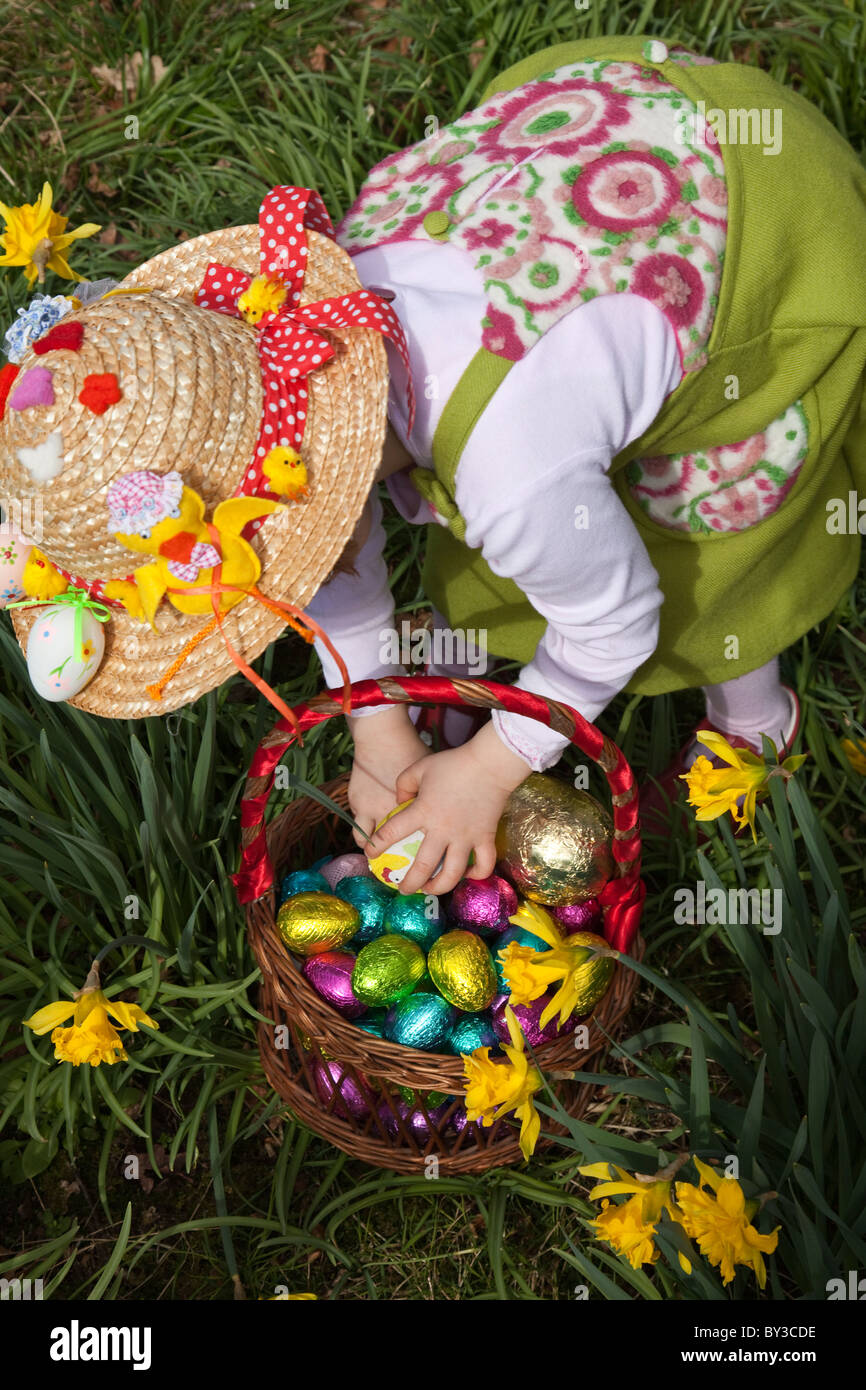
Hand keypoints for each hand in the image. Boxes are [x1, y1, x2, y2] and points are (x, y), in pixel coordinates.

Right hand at [347, 704, 431, 849]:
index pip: (417, 842)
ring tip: (373, 851)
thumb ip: (433, 796)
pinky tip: (367, 830)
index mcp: (414, 811)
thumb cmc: (413, 751)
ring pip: (364, 840)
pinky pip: (357, 825)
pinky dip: (362, 829)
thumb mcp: (431, 775)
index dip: (419, 857)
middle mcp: (390, 815)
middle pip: (389, 849)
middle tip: (395, 867)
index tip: (420, 863)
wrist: (384, 738)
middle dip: (390, 862)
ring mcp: (370, 811)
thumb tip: (441, 809)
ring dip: (369, 847)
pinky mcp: (356, 803)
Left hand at [362, 720, 531, 896]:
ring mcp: (465, 837)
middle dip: (410, 884)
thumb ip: (403, 784)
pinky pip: (483, 864)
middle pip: (423, 867)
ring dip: (439, 887)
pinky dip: (476, 874)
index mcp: (423, 812)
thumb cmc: (453, 764)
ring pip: (452, 874)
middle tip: (403, 890)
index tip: (371, 854)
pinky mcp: (485, 838)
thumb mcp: (420, 768)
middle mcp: (442, 830)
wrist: (490, 764)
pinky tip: (467, 874)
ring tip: (431, 889)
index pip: (392, 833)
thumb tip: (399, 802)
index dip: (377, 846)